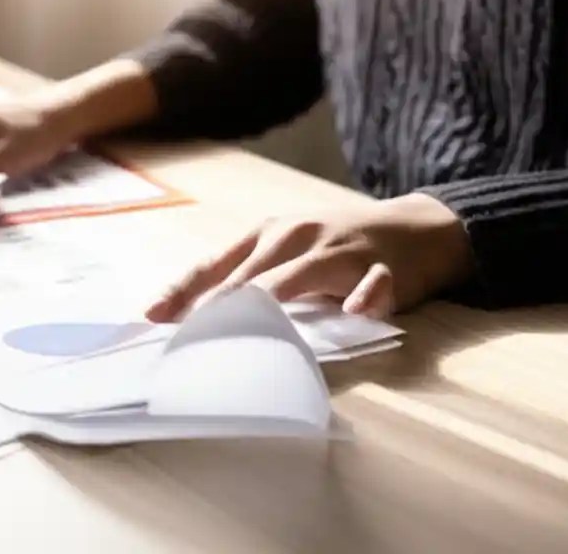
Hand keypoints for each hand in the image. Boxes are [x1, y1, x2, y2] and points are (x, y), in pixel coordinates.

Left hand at [144, 193, 473, 321]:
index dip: (183, 291)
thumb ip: (249, 281)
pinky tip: (356, 310)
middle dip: (219, 307)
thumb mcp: (286, 254)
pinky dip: (365, 296)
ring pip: (301, 274)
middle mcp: (296, 236)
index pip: (215, 264)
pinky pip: (372, 283)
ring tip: (249, 324)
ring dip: (273, 298)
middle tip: (193, 339)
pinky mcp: (383, 267)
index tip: (153, 318)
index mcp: (266, 235)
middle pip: (250, 274)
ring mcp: (340, 249)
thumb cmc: (334, 248)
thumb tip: (196, 325)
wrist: (415, 228)